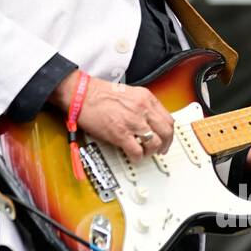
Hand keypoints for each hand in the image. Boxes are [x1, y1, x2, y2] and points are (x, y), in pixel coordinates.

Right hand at [50, 71, 173, 163]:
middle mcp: (142, 109)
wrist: (81, 94)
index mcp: (145, 98)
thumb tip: (149, 121)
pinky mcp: (120, 133)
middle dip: (166, 144)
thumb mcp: (129, 94)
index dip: (169, 133)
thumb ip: (142, 106)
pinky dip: (138, 157)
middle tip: (160, 150)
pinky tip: (134, 156)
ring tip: (145, 153)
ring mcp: (132, 121)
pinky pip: (137, 151)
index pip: (168, 118)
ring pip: (155, 143)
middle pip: (166, 131)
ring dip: (152, 151)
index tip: (165, 138)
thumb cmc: (99, 94)